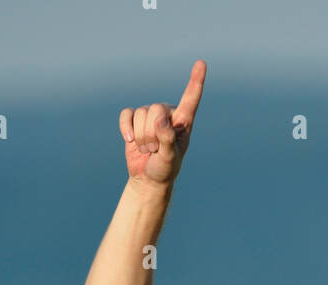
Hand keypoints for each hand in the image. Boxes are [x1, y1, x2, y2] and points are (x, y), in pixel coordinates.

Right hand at [119, 59, 206, 186]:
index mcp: (182, 122)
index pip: (190, 99)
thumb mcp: (170, 158)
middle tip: (155, 150)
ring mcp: (150, 115)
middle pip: (155, 110)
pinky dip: (126, 128)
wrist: (148, 178)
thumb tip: (159, 118)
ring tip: (148, 149)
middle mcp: (167, 113)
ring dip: (141, 137)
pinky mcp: (134, 120)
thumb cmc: (165, 168)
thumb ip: (167, 138)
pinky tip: (130, 140)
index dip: (196, 81)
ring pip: (140, 115)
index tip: (201, 63)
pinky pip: (126, 115)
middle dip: (152, 134)